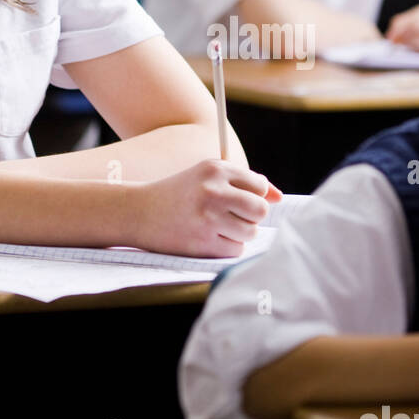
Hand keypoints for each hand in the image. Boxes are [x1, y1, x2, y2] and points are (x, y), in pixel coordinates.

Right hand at [131, 160, 280, 258]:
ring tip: (215, 226)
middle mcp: (213, 190)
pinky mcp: (203, 242)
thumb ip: (245, 184)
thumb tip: (279, 198)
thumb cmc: (180, 194)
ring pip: (250, 232)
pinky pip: (236, 250)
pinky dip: (226, 247)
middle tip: (229, 216)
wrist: (139, 212)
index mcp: (215, 169)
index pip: (259, 187)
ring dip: (238, 234)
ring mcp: (208, 217)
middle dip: (250, 217)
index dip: (251, 197)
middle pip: (260, 210)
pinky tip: (206, 238)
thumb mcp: (208, 177)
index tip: (233, 200)